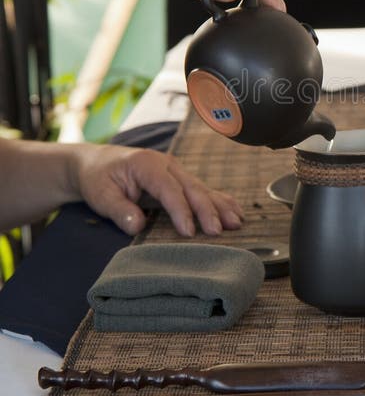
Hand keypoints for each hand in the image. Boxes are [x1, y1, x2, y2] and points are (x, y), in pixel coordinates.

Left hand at [73, 144, 244, 236]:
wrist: (96, 162)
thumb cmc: (98, 178)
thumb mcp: (101, 194)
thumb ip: (119, 210)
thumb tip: (138, 226)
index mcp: (147, 164)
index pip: (169, 189)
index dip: (181, 210)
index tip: (189, 232)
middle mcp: (166, 164)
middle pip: (192, 187)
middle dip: (208, 210)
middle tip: (219, 231)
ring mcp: (176, 170)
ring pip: (202, 188)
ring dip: (220, 206)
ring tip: (236, 222)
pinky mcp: (179, 179)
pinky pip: (202, 189)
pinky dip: (219, 201)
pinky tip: (235, 211)